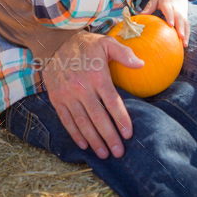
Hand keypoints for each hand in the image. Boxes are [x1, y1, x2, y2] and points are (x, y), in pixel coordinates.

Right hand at [41, 30, 143, 157]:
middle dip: (109, 137)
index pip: (112, 102)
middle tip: (118, 152)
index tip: (129, 134)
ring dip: (94, 140)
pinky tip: (84, 145)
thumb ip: (124, 54)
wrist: (55, 43)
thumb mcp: (106, 43)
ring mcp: (68, 95)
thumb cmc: (85, 44)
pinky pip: (67, 120)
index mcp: (97, 75)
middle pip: (98, 117)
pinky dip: (75, 134)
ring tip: (104, 153)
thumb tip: (141, 64)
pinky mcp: (57, 99)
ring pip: (83, 123)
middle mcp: (82, 87)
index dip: (121, 119)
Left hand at [143, 0, 189, 46]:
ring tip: (185, 44)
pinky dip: (187, 33)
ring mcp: (182, 12)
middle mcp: (176, 7)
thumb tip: (139, 17)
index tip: (171, 24)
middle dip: (181, 27)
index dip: (170, 17)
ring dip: (186, 33)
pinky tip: (185, 43)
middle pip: (179, 18)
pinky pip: (187, 25)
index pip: (169, 10)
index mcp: (167, 2)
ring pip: (185, 23)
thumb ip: (149, 7)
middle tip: (180, 36)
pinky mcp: (185, 15)